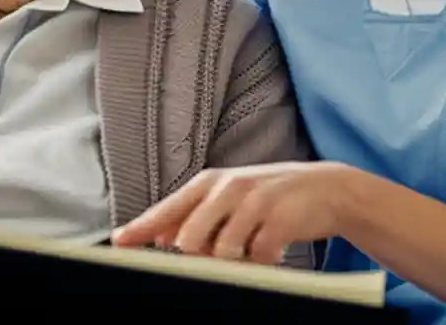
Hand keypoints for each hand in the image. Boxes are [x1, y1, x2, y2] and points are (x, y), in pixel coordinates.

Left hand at [111, 162, 354, 263]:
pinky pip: (258, 256)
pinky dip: (263, 261)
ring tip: (253, 248)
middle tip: (223, 253)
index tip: (119, 243)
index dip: (141, 228)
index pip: (167, 209)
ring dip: (236, 260)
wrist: (326, 188)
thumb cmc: (269, 196)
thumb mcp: (229, 198)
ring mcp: (254, 201)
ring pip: (224, 251)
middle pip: (191, 238)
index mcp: (209, 184)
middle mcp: (227, 188)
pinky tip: (275, 250)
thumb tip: (158, 236)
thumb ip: (195, 215)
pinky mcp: (280, 218)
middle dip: (199, 256)